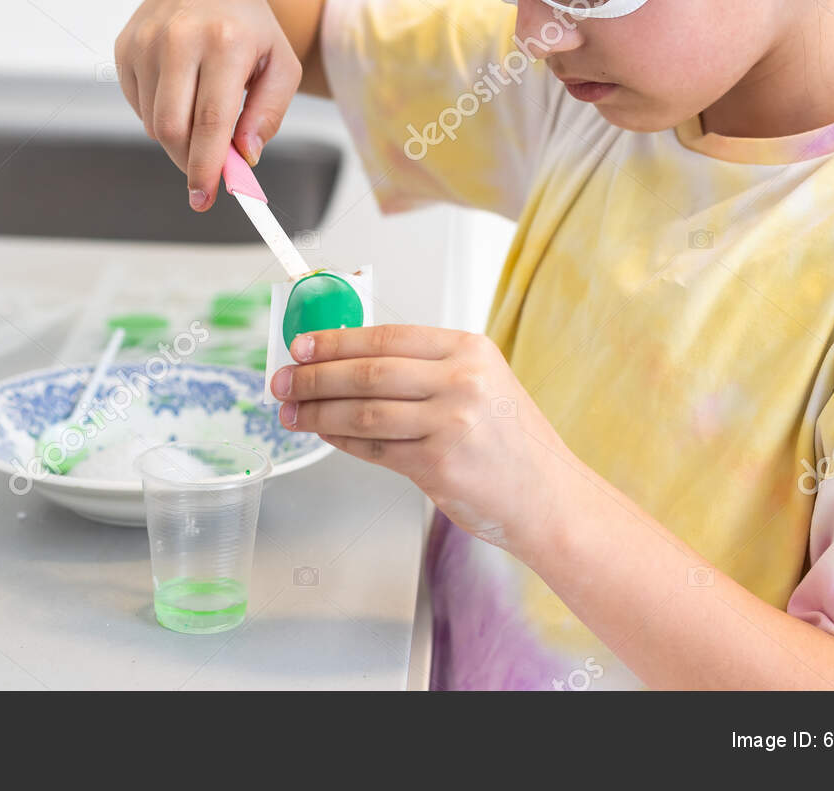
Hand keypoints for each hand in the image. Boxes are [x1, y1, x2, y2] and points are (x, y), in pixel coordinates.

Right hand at [113, 0, 302, 208]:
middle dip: (188, 162)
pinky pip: (139, 106)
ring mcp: (146, 40)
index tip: (204, 198)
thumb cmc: (253, 30)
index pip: (211, 120)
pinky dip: (160, 114)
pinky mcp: (125, 46)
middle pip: (173, 128)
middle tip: (205, 177)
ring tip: (202, 116)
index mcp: (225, 43)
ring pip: (154, 122)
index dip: (206, 167)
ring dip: (178, 138)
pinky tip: (181, 92)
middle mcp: (180, 38)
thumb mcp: (281, 66)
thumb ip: (269, 113)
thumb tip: (245, 155)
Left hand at [271, 325, 578, 553]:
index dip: (337, 340)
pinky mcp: (439, 465)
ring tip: (291, 412)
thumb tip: (350, 360)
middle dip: (315, 375)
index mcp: (470, 350)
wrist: (549, 497)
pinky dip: (342, 440)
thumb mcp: (482, 383)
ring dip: (318, 411)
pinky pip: (375, 448)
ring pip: (364, 412)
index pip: (388, 337)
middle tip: (284, 380)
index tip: (302, 345)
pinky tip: (324, 434)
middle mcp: (462, 381)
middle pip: (368, 372)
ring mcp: (451, 423)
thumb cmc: (512, 443)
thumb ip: (427, 369)